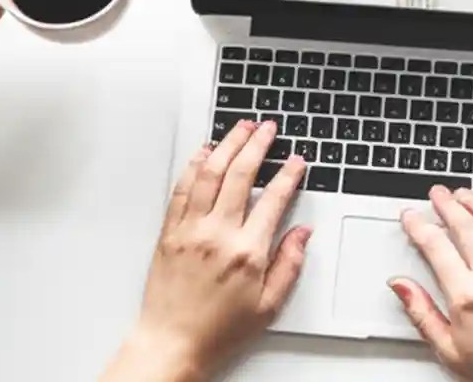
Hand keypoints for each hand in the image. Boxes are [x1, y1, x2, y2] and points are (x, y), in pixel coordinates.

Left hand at [105, 121, 310, 381]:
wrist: (171, 343)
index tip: (297, 161)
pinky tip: (203, 153)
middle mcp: (218, 234)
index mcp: (247, 252)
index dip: (289, 175)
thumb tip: (303, 233)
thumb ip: (289, 264)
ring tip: (239, 128)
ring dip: (226, 144)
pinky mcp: (169, 233)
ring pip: (209, 172)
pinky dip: (193, 165)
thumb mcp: (268, 305)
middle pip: (240, 174)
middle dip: (257, 144)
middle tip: (267, 128)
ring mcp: (190, 230)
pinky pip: (181, 189)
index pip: (274, 199)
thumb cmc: (218, 330)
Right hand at [393, 187, 472, 381]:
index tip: (411, 216)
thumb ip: (422, 313)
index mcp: (466, 298)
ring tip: (465, 192)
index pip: (436, 248)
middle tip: (437, 193)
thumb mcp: (448, 350)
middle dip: (447, 205)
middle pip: (465, 228)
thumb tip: (401, 286)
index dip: (419, 226)